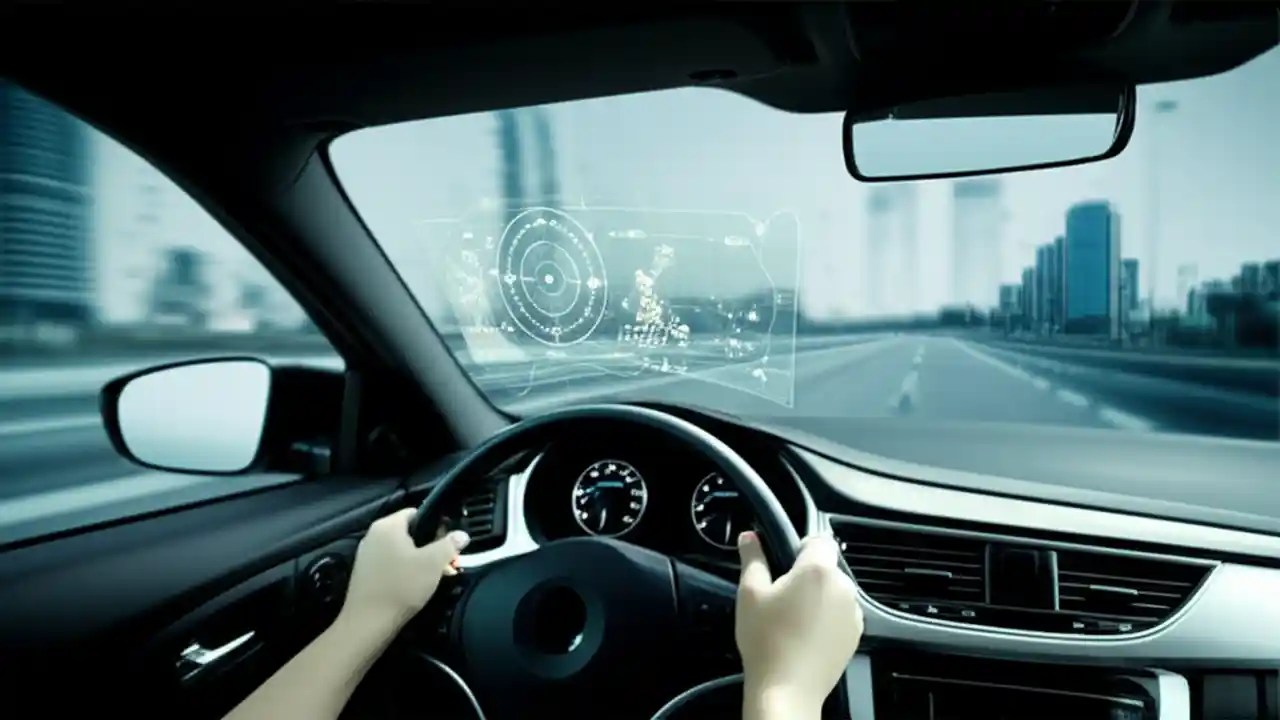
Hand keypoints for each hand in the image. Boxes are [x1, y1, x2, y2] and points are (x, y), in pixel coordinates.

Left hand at [339, 508, 469, 632]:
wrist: (368, 623)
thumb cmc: (401, 586)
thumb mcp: (432, 563)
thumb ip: (449, 544)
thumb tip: (462, 534)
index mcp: (387, 526)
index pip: (416, 512)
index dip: (436, 524)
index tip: (449, 540)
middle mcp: (373, 535)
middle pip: (409, 533)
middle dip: (430, 546)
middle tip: (447, 562)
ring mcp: (366, 555)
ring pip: (400, 551)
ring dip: (419, 561)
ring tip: (435, 577)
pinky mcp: (364, 574)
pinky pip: (390, 565)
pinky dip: (404, 571)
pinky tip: (415, 586)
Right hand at [735, 531, 862, 715]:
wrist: (787, 689)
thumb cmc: (766, 639)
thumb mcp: (750, 593)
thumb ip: (752, 558)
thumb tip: (749, 537)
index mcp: (818, 570)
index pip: (819, 539)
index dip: (801, 547)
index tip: (784, 564)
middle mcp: (843, 587)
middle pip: (827, 567)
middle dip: (807, 575)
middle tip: (781, 596)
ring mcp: (853, 612)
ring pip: (835, 590)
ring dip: (819, 596)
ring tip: (793, 619)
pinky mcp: (856, 634)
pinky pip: (841, 613)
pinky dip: (828, 617)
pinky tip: (806, 634)